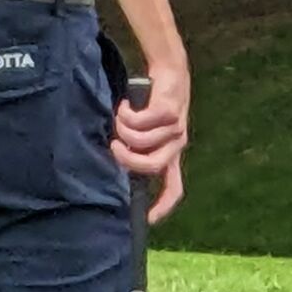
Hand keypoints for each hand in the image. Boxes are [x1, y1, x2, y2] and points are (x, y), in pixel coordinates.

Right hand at [114, 62, 189, 223]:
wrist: (170, 72)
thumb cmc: (152, 103)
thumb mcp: (148, 129)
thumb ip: (138, 146)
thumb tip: (116, 161)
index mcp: (173, 154)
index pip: (174, 188)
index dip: (162, 205)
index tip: (147, 219)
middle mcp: (177, 145)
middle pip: (150, 166)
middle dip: (127, 158)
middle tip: (114, 146)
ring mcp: (176, 129)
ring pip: (140, 141)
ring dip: (122, 128)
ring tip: (120, 116)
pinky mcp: (170, 112)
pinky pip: (140, 120)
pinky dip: (126, 112)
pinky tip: (125, 104)